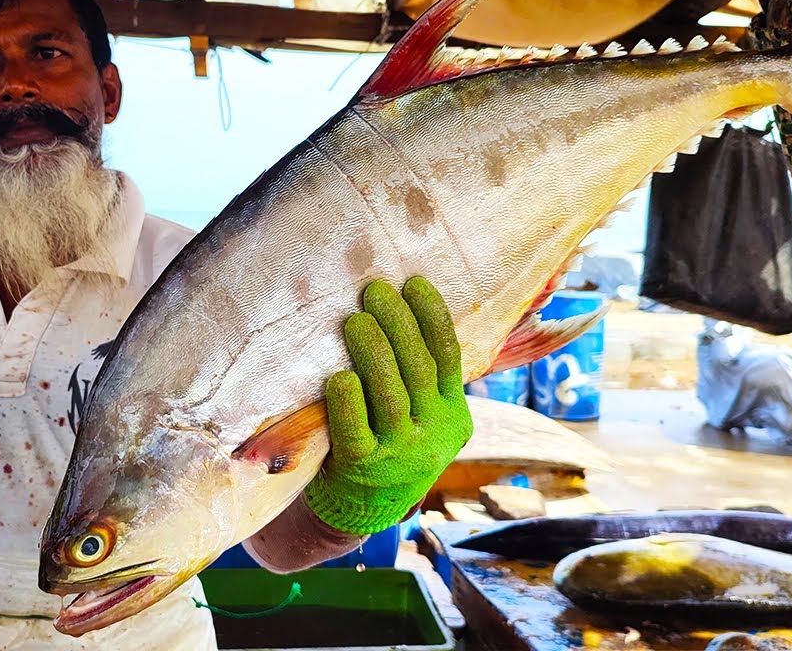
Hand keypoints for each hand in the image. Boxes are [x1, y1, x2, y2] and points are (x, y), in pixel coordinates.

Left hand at [305, 276, 472, 534]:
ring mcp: (400, 454)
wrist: (362, 509)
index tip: (413, 282)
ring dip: (374, 351)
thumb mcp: (422, 418)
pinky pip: (355, 428)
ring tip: (355, 320)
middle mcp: (434, 435)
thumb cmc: (388, 444)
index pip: (448, 357)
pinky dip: (347, 400)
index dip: (432, 316)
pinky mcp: (363, 469)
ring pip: (391, 394)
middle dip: (398, 324)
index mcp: (453, 416)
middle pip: (419, 368)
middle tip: (375, 291)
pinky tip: (338, 375)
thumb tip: (404, 305)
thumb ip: (422, 379)